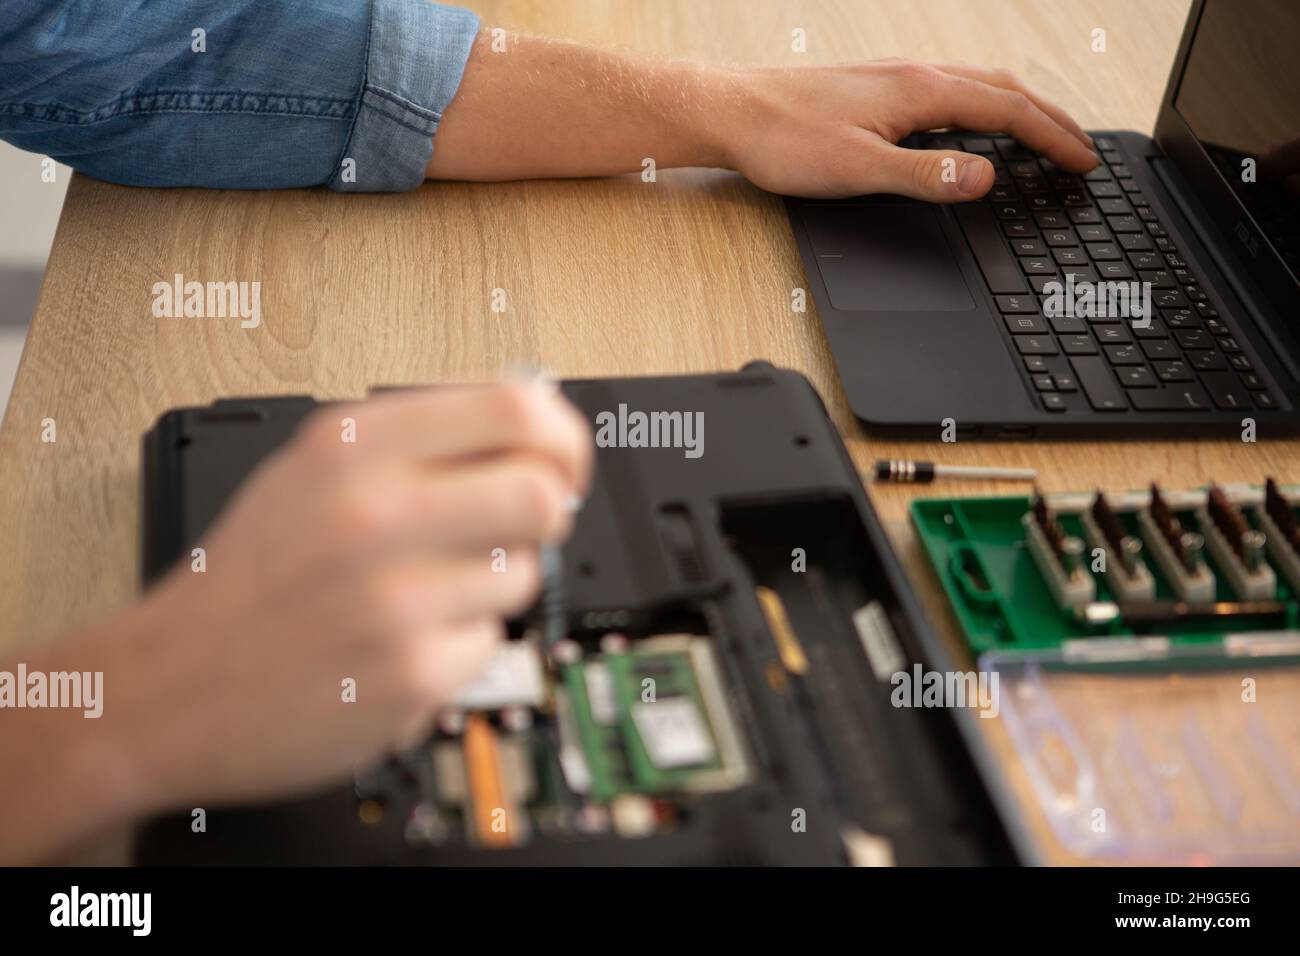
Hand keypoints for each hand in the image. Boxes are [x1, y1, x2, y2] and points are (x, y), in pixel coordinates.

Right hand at [107, 382, 592, 813]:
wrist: (168, 685)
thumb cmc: (250, 576)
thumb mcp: (313, 470)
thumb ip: (418, 437)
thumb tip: (530, 418)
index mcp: (353, 448)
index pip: (514, 409)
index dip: (561, 435)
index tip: (562, 459)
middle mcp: (376, 515)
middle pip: (542, 493)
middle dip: (546, 512)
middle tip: (516, 526)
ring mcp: (396, 599)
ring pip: (523, 574)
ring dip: (491, 584)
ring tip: (422, 592)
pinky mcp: (411, 675)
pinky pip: (490, 643)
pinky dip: (459, 646)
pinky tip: (401, 642)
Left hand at [426, 36, 1095, 203]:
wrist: (729, 113)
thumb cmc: (784, 140)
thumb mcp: (860, 169)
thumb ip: (926, 176)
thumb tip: (985, 179)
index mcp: (921, 91)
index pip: (1009, 113)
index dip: (1053, 140)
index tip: (1084, 164)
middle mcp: (913, 76)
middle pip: (1004, 91)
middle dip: (1050, 121)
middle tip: (1080, 150)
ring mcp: (894, 79)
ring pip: (978, 85)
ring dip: (1020, 109)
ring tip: (1043, 135)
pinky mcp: (874, 90)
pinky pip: (950, 91)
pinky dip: (984, 106)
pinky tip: (971, 125)